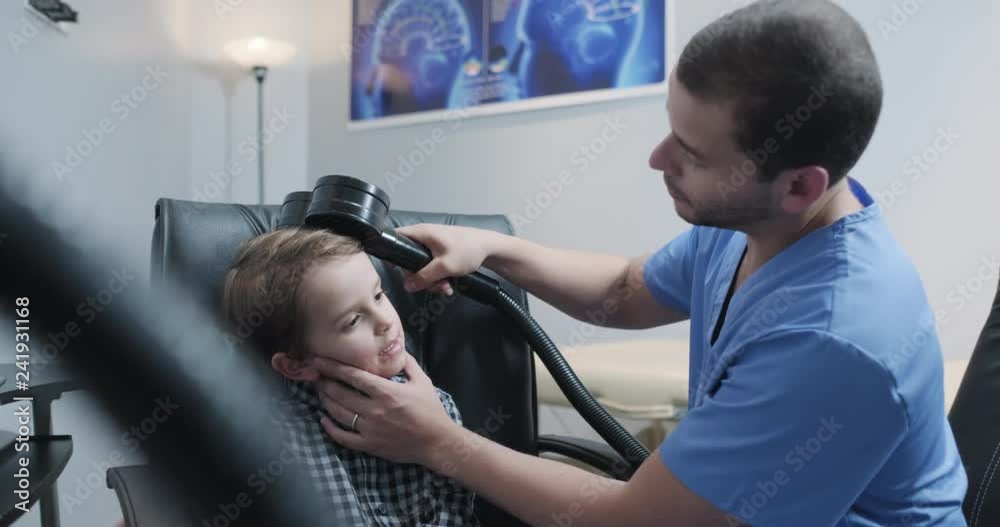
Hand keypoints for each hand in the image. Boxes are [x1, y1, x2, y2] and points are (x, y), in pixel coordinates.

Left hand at [313, 354, 458, 465]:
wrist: (437, 442)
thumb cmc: (431, 410)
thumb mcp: (422, 381)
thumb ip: (407, 363)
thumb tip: (395, 348)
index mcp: (386, 392)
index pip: (353, 376)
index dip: (333, 367)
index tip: (319, 360)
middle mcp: (375, 410)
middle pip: (340, 393)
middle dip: (324, 382)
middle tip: (316, 375)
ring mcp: (370, 429)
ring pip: (338, 413)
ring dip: (325, 401)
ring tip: (320, 392)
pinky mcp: (369, 445)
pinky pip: (343, 437)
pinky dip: (330, 428)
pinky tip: (324, 419)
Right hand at [394, 224, 493, 295]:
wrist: (490, 248)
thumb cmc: (468, 250)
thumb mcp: (445, 266)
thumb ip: (424, 277)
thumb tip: (407, 285)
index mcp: (421, 233)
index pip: (395, 237)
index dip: (391, 252)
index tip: (395, 268)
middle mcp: (424, 237)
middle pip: (408, 259)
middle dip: (420, 277)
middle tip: (433, 286)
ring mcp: (432, 245)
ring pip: (421, 267)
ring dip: (432, 281)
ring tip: (445, 288)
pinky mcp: (440, 253)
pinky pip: (432, 267)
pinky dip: (438, 277)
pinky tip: (448, 286)